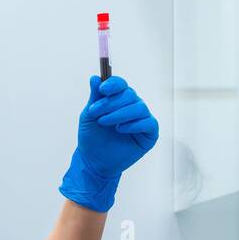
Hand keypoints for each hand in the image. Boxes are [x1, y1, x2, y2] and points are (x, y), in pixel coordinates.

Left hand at [59, 74, 158, 211]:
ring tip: (104, 123)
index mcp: (119, 100)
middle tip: (96, 113)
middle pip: (129, 94)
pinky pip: (149, 123)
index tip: (102, 89)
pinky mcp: (149, 134)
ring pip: (138, 107)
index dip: (113, 84)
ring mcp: (142, 119)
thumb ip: (94, 98)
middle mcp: (132, 106)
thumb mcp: (89, 116)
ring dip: (120, 113)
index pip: (121, 85)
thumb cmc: (92, 138)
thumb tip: (95, 78)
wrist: (94, 162)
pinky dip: (134, 124)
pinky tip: (120, 129)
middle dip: (111, 103)